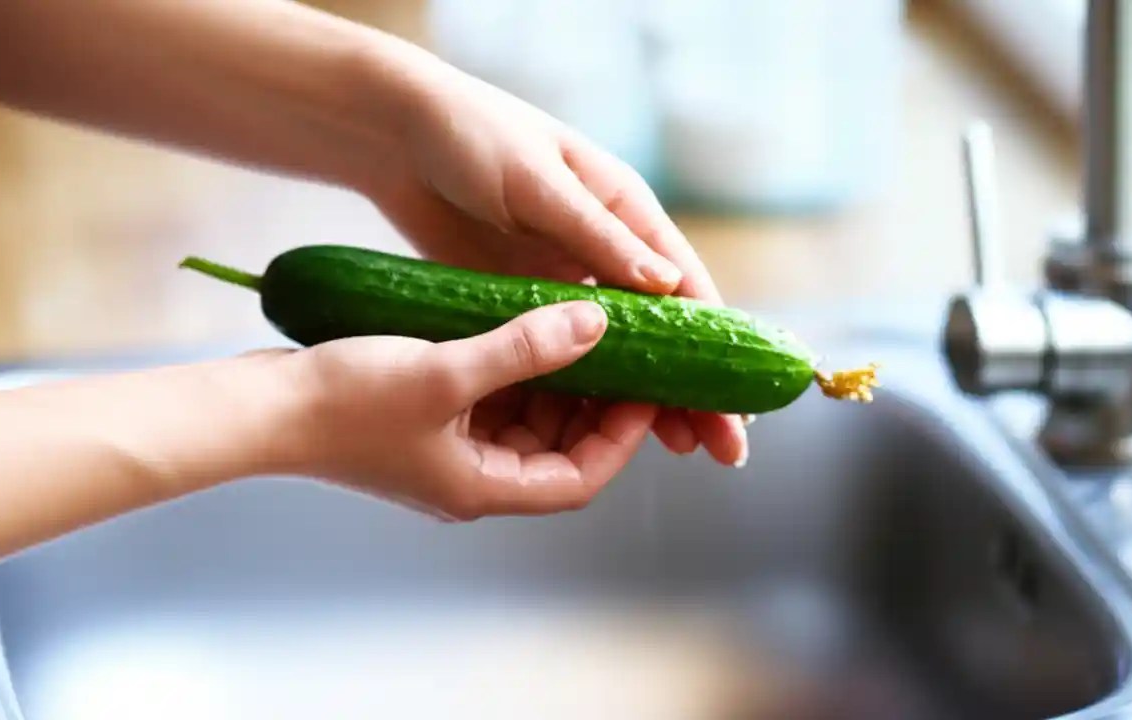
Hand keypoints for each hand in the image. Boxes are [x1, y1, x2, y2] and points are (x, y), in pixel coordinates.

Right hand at [273, 301, 656, 520]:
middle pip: (559, 447)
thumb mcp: (445, 370)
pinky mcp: (428, 421)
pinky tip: (525, 327)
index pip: (579, 478)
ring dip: (555, 381)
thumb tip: (597, 324)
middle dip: (594, 402)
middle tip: (623, 349)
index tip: (645, 389)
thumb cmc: (345, 401)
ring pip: (527, 420)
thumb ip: (523, 348)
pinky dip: (515, 370)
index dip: (620, 437)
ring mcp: (449, 451)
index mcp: (483, 488)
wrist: (260, 406)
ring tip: (580, 329)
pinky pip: (491, 400)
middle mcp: (473, 477)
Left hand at [359, 52, 747, 465]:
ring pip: (620, 349)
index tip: (738, 398)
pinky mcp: (523, 299)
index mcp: (625, 210)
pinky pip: (565, 351)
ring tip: (681, 449)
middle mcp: (605, 249)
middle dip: (695, 386)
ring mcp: (564, 278)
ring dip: (648, 395)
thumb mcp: (538, 183)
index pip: (686, 287)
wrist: (394, 136)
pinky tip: (605, 425)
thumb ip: (598, 236)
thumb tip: (670, 286)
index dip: (716, 346)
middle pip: (663, 329)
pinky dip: (590, 387)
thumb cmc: (470, 136)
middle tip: (725, 449)